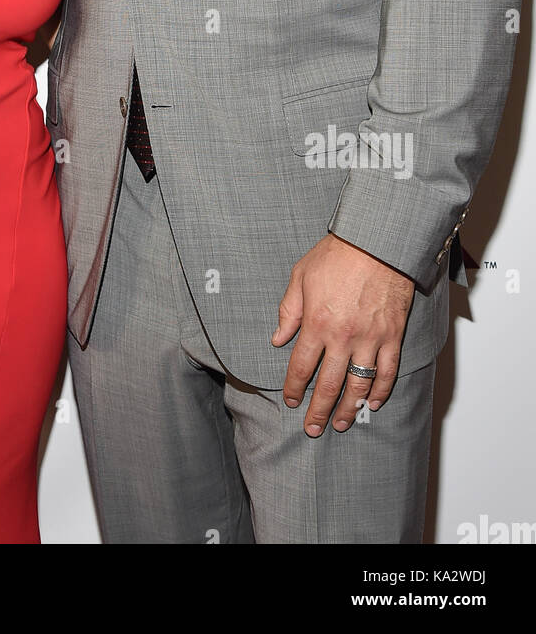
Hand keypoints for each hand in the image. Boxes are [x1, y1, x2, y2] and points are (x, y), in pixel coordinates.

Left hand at [272, 232, 414, 435]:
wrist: (376, 241)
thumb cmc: (337, 254)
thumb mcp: (300, 276)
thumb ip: (288, 310)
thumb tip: (277, 338)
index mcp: (317, 323)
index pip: (301, 366)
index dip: (293, 387)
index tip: (290, 401)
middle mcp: (343, 336)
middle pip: (328, 384)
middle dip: (318, 410)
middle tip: (312, 428)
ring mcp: (370, 338)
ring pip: (359, 384)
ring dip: (348, 408)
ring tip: (340, 423)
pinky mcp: (392, 335)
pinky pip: (388, 371)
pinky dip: (381, 390)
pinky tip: (373, 403)